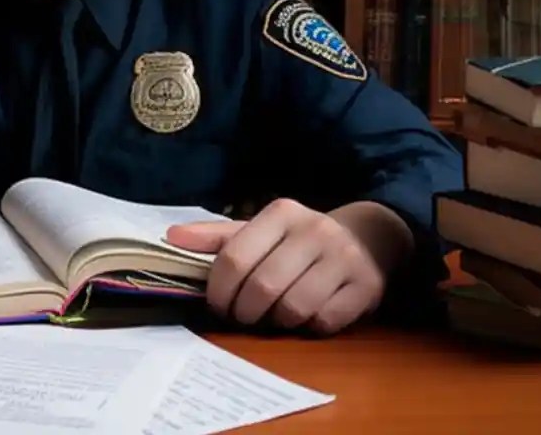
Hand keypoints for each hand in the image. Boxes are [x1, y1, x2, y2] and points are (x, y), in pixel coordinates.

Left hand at [166, 199, 407, 334]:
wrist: (368, 238)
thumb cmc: (300, 239)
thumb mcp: (260, 231)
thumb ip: (217, 238)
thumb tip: (172, 236)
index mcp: (281, 212)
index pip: (234, 258)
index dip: (219, 291)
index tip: (218, 304)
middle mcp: (314, 230)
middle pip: (262, 287)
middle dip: (245, 312)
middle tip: (243, 317)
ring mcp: (343, 258)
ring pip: (293, 307)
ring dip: (277, 321)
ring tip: (275, 315)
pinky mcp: (366, 286)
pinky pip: (325, 320)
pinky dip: (309, 326)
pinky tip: (307, 315)